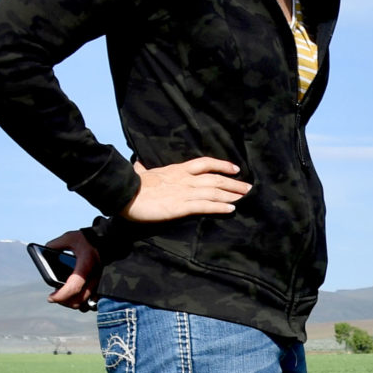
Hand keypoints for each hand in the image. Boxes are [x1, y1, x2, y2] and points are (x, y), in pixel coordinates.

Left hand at [44, 228, 101, 311]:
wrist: (108, 240)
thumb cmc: (89, 238)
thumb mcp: (70, 237)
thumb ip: (55, 244)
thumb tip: (43, 252)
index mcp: (86, 265)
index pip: (73, 287)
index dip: (61, 296)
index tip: (50, 298)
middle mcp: (95, 277)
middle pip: (79, 300)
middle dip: (64, 302)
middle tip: (55, 297)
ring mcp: (101, 283)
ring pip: (86, 304)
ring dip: (74, 304)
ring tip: (65, 297)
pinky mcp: (103, 286)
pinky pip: (92, 301)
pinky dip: (83, 302)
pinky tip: (75, 296)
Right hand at [122, 157, 248, 221]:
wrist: (124, 193)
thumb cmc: (130, 184)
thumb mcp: (140, 173)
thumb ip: (142, 169)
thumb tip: (137, 164)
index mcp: (176, 171)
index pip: (204, 163)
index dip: (221, 165)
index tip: (235, 169)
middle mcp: (184, 180)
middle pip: (215, 178)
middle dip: (233, 183)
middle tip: (249, 187)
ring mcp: (184, 193)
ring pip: (213, 191)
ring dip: (232, 195)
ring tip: (246, 197)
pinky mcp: (180, 207)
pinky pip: (204, 206)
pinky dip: (219, 207)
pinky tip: (231, 209)